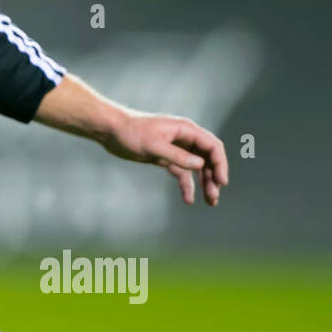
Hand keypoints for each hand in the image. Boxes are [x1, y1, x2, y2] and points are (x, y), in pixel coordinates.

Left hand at [102, 113, 227, 206]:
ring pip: (197, 167)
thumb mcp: (153, 145)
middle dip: (213, 177)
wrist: (110, 130)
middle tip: (214, 197)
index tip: (221, 182)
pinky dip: (186, 185)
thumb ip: (177, 155)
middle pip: (207, 158)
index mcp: (185, 129)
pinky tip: (188, 200)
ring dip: (204, 183)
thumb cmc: (130, 133)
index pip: (212, 146)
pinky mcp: (165, 157)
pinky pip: (182, 172)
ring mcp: (175, 148)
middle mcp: (184, 138)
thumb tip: (201, 164)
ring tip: (210, 201)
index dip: (220, 164)